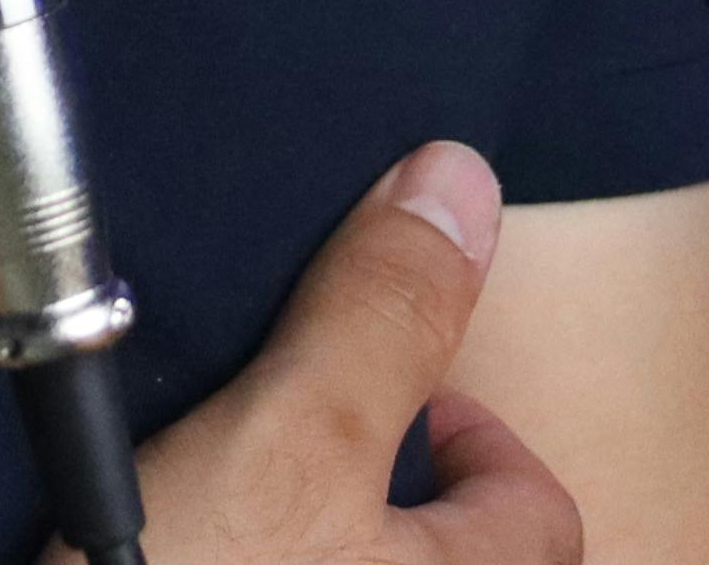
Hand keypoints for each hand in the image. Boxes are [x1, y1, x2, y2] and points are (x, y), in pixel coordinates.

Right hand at [83, 144, 581, 564]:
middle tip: (292, 454)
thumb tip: (463, 181)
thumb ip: (379, 318)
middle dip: (387, 510)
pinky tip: (180, 557)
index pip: (528, 510)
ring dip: (316, 549)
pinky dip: (237, 563)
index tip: (390, 393)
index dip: (463, 429)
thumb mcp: (285, 447)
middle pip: (443, 561)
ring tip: (226, 516)